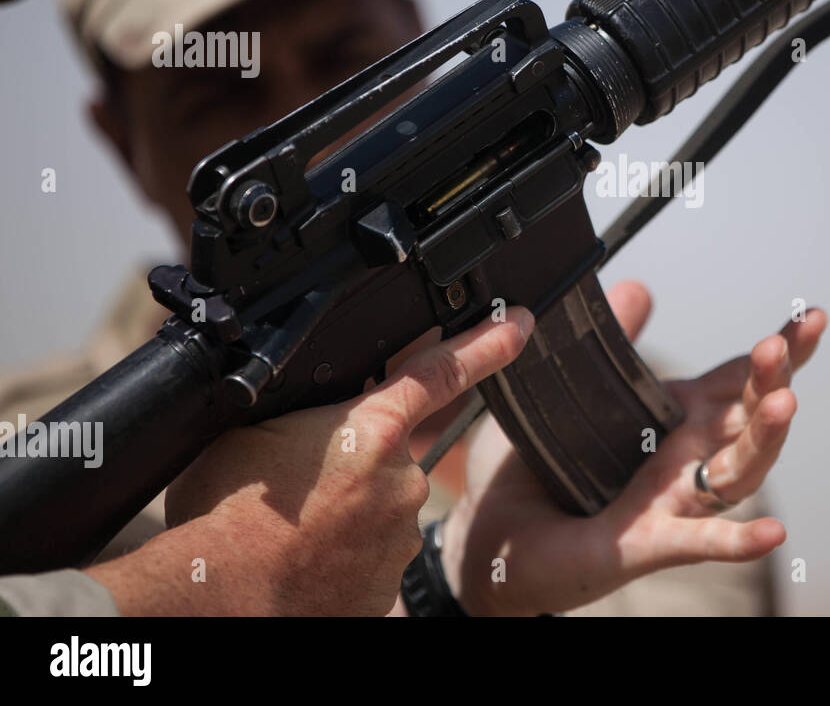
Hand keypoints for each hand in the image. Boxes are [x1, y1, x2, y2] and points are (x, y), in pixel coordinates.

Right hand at [86, 309, 532, 615]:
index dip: (487, 343)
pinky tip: (301, 554)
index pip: (444, 371)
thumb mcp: (255, 430)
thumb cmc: (221, 517)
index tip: (519, 322)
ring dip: (345, 508)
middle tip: (298, 481)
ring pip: (379, 504)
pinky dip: (342, 551)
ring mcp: (398, 537)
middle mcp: (400, 482)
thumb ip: (312, 405)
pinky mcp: (388, 584)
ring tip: (288, 524)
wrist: (214, 601)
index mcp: (373, 431)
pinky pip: (371, 551)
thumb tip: (331, 394)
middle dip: (355, 458)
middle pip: (390, 450)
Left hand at [440, 282, 826, 615]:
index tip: (811, 316)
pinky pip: (698, 542)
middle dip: (771, 381)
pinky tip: (774, 533)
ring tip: (783, 404)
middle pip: (748, 418)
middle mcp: (686, 459)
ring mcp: (673, 501)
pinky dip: (738, 540)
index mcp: (676, 420)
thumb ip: (611, 343)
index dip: (781, 349)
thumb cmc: (537, 474)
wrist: (495, 542)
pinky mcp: (647, 542)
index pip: (739, 379)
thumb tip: (637, 287)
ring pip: (736, 473)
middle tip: (778, 347)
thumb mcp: (573, 394)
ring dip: (764, 440)